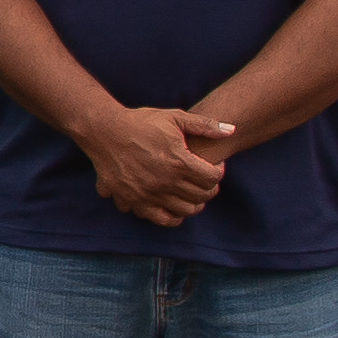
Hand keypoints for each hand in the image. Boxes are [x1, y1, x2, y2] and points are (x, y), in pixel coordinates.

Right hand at [78, 101, 232, 228]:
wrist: (105, 131)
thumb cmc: (141, 122)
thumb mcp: (174, 117)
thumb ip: (204, 125)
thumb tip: (232, 130)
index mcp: (178, 161)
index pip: (212, 178)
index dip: (218, 172)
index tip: (214, 166)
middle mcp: (166, 181)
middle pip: (202, 196)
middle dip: (209, 188)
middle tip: (205, 180)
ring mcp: (150, 194)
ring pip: (185, 210)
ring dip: (195, 203)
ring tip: (193, 192)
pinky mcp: (135, 202)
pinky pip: (162, 219)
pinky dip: (173, 217)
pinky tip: (175, 206)